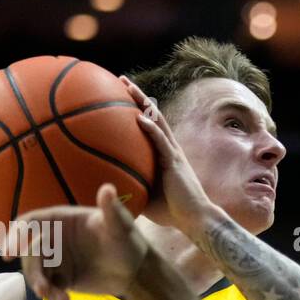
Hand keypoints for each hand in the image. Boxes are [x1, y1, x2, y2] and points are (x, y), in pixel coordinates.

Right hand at [2, 184, 149, 299]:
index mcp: (59, 221)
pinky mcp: (62, 280)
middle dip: (33, 273)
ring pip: (38, 274)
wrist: (136, 269)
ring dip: (44, 290)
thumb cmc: (127, 240)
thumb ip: (110, 210)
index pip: (30, 224)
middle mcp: (52, 239)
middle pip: (30, 254)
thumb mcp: (120, 225)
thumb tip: (108, 189)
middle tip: (43, 290)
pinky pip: (50, 290)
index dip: (16, 235)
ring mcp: (55, 261)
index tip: (9, 251)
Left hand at [119, 75, 216, 239]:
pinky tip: (138, 117)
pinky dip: (150, 128)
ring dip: (142, 103)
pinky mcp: (175, 162)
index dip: (136, 109)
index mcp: (163, 155)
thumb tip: (104, 187)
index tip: (119, 96)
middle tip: (121, 81)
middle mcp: (169, 148)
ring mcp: (173, 153)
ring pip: (157, 121)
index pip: (149, 126)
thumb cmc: (172, 213)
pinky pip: (161, 141)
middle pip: (152, 115)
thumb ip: (128, 186)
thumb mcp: (144, 196)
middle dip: (137, 97)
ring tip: (127, 87)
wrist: (195, 219)